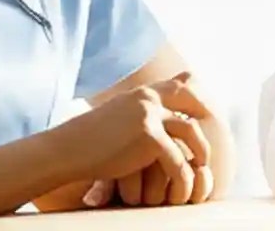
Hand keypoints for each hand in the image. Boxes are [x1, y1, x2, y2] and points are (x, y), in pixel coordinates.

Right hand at [59, 73, 211, 204]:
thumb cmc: (85, 141)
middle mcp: (147, 98)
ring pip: (190, 131)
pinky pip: (178, 160)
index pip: (176, 84)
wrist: (66, 150)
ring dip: (199, 151)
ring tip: (199, 168)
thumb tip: (148, 123)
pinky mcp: (149, 138)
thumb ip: (134, 114)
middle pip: (189, 97)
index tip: (204, 111)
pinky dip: (183, 178)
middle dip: (204, 115)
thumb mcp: (114, 118)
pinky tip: (181, 190)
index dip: (194, 96)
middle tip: (209, 136)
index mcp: (139, 93)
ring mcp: (149, 115)